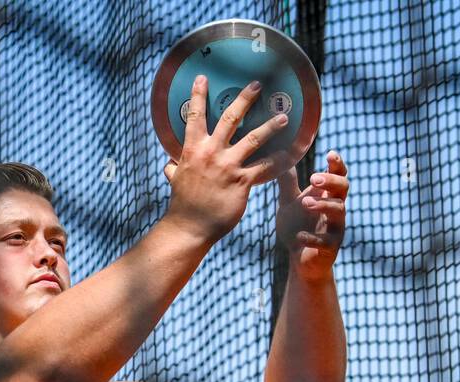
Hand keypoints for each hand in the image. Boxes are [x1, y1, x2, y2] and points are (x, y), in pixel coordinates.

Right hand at [162, 74, 290, 244]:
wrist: (190, 226)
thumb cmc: (182, 204)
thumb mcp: (175, 180)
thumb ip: (174, 168)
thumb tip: (170, 163)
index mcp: (193, 149)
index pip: (194, 116)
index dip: (198, 95)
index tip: (202, 77)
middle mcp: (211, 153)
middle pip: (230, 118)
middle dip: (244, 99)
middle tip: (257, 85)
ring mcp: (228, 167)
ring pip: (253, 139)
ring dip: (270, 126)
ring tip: (284, 116)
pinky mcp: (242, 182)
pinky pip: (264, 168)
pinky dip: (277, 161)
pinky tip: (289, 155)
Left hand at [275, 151, 348, 279]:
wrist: (299, 259)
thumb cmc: (298, 227)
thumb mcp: (290, 202)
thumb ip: (288, 183)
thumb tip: (282, 157)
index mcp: (327, 196)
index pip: (338, 175)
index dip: (337, 164)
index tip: (330, 153)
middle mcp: (336, 209)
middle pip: (343, 188)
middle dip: (331, 181)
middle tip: (313, 178)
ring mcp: (335, 229)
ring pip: (339, 211)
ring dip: (323, 205)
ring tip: (305, 203)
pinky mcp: (330, 248)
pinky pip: (326, 242)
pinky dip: (313, 238)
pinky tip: (300, 236)